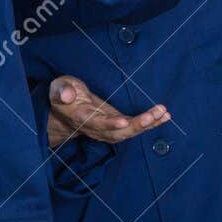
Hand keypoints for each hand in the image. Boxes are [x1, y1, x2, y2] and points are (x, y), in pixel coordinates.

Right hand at [47, 75, 168, 148]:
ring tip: (163, 113)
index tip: (123, 122)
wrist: (66, 115)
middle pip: (119, 132)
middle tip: (153, 115)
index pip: (96, 123)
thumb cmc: (63, 96)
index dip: (109, 124)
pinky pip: (136, 127)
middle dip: (137, 125)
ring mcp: (109, 129)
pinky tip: (165, 116)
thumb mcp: (57, 88)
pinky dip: (151, 123)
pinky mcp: (119, 125)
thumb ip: (61, 90)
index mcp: (81, 118)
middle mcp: (97, 128)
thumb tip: (67, 94)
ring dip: (148, 124)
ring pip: (130, 132)